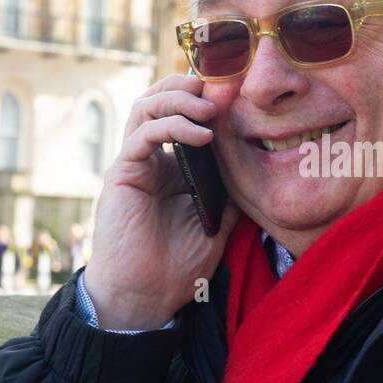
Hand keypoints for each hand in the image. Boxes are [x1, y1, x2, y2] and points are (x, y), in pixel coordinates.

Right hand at [82, 74, 240, 329]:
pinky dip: (171, 126)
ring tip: (210, 107)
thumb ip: (232, 192)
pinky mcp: (122, 174)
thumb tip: (260, 168)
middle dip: (188, 86)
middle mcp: (150, 158)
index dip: (206, 97)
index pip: (183, 114)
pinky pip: (141, 136)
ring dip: (178, 98)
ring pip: (146, 107)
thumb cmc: (178, 264)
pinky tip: (201, 135)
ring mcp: (134, 163)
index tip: (239, 92)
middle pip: (159, 99)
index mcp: (172, 165)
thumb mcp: (220, 222)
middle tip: (219, 88)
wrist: (146, 296)